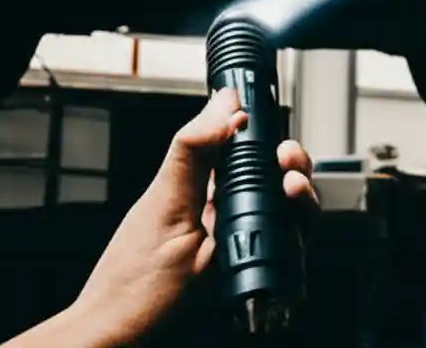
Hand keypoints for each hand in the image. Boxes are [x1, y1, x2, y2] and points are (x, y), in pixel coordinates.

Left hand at [68, 89, 316, 345]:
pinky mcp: (255, 287)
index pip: (248, 156)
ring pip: (293, 222)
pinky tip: (294, 240)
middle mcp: (228, 224)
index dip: (267, 140)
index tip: (273, 130)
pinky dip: (300, 249)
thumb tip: (222, 102)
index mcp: (204, 194)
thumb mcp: (165, 206)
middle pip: (279, 187)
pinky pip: (292, 264)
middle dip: (293, 169)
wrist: (122, 344)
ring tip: (292, 195)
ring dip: (303, 203)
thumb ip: (193, 153)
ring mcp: (244, 257)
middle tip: (288, 167)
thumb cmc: (132, 288)